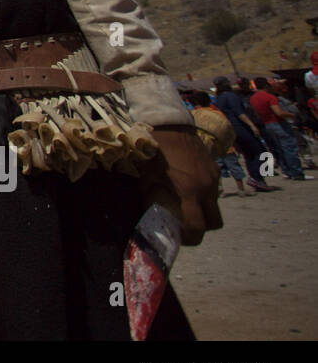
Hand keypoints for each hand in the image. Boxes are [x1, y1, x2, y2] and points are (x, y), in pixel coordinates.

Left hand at [141, 125, 223, 245]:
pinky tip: (189, 188)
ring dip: (204, 211)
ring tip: (187, 206)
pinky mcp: (214, 169)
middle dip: (203, 229)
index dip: (191, 237)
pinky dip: (204, 195)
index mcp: (189, 191)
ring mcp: (213, 178)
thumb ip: (151, 197)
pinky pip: (214, 191)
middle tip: (187, 226)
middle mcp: (206, 187)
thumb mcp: (148, 177)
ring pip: (215, 206)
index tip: (180, 237)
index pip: (198, 226)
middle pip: (215, 222)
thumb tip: (148, 214)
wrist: (171, 125)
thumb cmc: (155, 151)